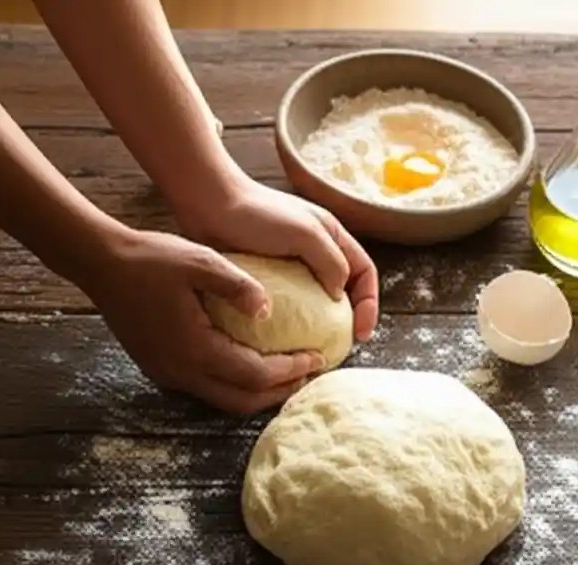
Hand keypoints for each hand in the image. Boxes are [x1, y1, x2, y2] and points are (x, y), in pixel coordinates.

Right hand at [78, 228, 324, 414]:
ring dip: (257, 391)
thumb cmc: (151, 258)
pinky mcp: (159, 368)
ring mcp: (168, 374)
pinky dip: (234, 383)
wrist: (101, 264)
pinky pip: (205, 387)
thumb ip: (237, 285)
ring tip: (286, 373)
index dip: (291, 371)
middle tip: (308, 374)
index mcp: (196, 349)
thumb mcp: (200, 260)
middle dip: (279, 393)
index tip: (317, 357)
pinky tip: (248, 362)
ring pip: (222, 400)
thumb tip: (269, 309)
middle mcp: (182, 372)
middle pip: (241, 402)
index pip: (256, 376)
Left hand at [177, 176, 379, 341]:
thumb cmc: (256, 214)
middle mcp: (315, 250)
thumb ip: (330, 261)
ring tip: (312, 346)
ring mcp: (290, 264)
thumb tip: (340, 295)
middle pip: (344, 288)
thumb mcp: (304, 233)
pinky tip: (284, 337)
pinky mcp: (266, 276)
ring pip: (315, 299)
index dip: (369, 303)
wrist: (207, 205)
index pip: (364, 272)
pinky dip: (291, 321)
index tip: (360, 332)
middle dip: (347, 318)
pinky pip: (287, 304)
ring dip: (318, 323)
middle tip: (337, 345)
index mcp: (331, 235)